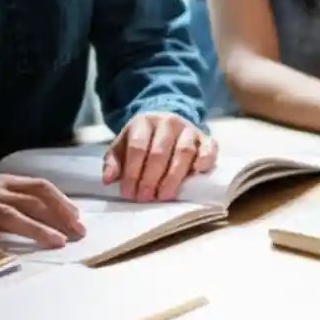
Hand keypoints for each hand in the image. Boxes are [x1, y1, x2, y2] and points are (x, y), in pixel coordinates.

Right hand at [0, 175, 85, 259]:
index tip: (78, 218)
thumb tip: (50, 215)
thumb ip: (15, 200)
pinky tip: (3, 257)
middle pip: (29, 202)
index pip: (39, 187)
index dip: (61, 202)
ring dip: (34, 229)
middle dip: (57, 217)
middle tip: (78, 234)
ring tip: (55, 242)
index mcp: (0, 183)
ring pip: (7, 216)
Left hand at [102, 113, 217, 201]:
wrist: (167, 125)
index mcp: (144, 122)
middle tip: (145, 198)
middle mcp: (168, 122)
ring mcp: (189, 129)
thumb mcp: (122, 147)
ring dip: (173, 177)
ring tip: (164, 195)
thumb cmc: (143, 141)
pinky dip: (205, 160)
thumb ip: (114, 162)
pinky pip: (209, 148)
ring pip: (184, 152)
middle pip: (160, 152)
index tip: (129, 193)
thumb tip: (109, 179)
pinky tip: (197, 172)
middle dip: (151, 178)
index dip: (132, 172)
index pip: (137, 148)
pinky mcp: (206, 138)